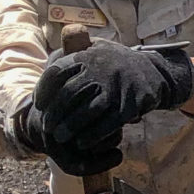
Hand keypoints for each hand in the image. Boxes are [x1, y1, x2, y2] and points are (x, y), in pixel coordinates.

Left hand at [14, 40, 193, 173]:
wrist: (155, 72)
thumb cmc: (115, 66)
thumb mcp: (96, 51)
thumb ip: (72, 55)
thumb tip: (47, 64)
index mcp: (87, 56)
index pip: (57, 72)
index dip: (45, 90)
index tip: (39, 106)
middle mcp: (101, 69)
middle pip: (70, 94)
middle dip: (56, 114)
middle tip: (48, 128)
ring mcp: (117, 86)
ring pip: (89, 111)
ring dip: (72, 127)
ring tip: (61, 138)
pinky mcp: (132, 103)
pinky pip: (110, 122)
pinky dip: (95, 134)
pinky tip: (84, 143)